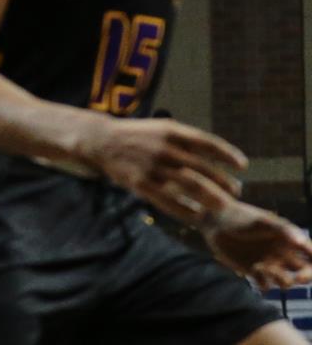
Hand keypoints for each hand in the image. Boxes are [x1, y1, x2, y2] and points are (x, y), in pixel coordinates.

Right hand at [81, 115, 245, 223]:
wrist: (101, 141)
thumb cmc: (137, 136)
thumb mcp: (162, 129)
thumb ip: (186, 141)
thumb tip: (218, 156)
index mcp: (172, 132)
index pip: (207, 143)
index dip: (228, 155)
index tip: (243, 166)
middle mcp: (164, 149)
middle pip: (202, 168)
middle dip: (223, 181)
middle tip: (236, 191)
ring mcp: (152, 166)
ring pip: (189, 185)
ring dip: (210, 197)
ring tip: (223, 206)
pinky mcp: (140, 183)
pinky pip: (167, 199)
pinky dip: (184, 209)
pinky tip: (196, 215)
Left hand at [203, 202, 311, 291]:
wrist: (216, 222)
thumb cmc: (242, 217)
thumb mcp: (264, 221)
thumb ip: (283, 230)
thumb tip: (302, 242)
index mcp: (290, 240)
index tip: (309, 268)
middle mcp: (283, 253)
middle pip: (305, 271)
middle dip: (306, 277)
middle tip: (298, 278)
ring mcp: (269, 263)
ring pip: (286, 281)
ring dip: (282, 280)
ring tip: (264, 267)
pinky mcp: (253, 271)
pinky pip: (266, 285)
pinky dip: (263, 284)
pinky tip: (254, 269)